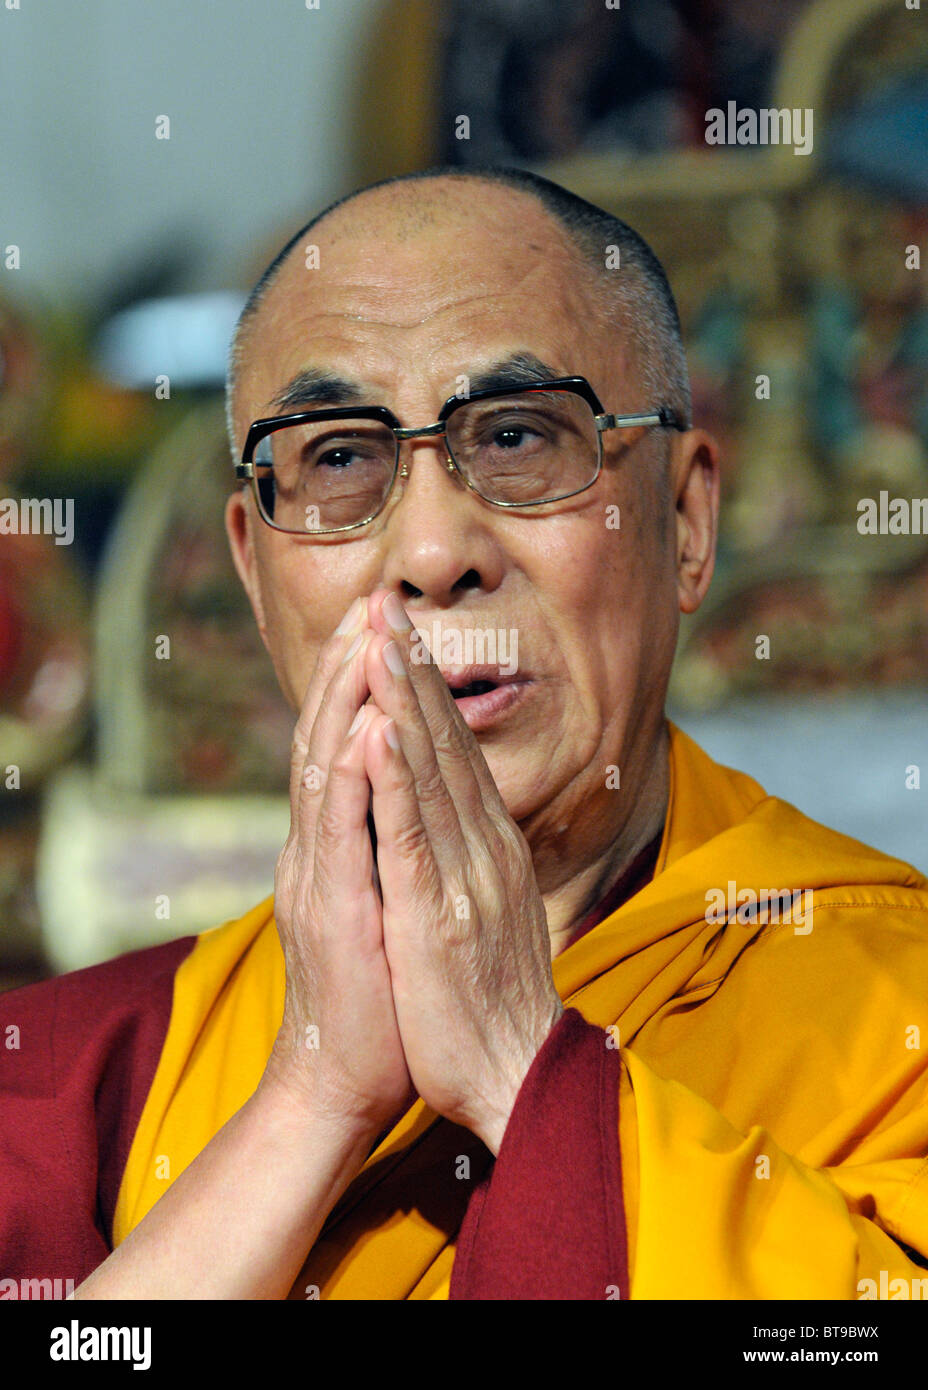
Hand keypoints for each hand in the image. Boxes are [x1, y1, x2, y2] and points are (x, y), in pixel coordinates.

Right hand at [262, 595, 413, 1139]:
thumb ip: (383, 845)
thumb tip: (405, 795)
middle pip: (330, 737)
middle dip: (354, 665)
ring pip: (328, 768)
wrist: (343, 1077)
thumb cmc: (375, 992)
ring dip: (349, 698)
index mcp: (336, 843)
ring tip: (368, 636)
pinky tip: (369, 727)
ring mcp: (320, 875)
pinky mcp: (334, 910)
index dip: (365, 681)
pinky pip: (342, 832)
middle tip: (374, 600)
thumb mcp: (381, 901)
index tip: (387, 624)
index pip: (347, 743)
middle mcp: (319, 847)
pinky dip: (354, 775)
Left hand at [355, 589, 563, 1153]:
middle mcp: (481, 845)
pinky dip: (395, 779)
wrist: (518, 1073)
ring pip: (430, 770)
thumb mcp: (486, 910)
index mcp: (485, 844)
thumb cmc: (489, 1001)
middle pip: (443, 740)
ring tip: (379, 634)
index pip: (451, 749)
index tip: (397, 631)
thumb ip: (469, 856)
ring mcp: (465, 875)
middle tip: (385, 600)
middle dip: (411, 665)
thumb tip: (450, 815)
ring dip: (402, 698)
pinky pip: (414, 834)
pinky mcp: (441, 913)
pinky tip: (380, 730)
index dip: (422, 686)